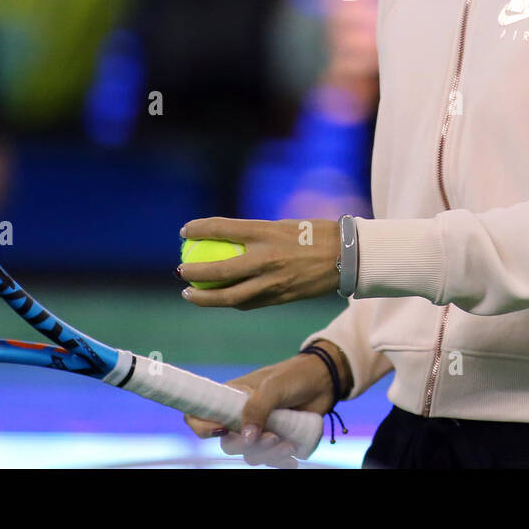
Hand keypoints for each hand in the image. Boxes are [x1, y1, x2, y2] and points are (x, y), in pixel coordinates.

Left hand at [178, 217, 340, 307]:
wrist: (348, 256)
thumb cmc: (316, 234)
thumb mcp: (283, 225)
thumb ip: (258, 233)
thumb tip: (231, 236)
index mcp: (266, 232)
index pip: (222, 228)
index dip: (199, 229)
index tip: (184, 231)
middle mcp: (266, 258)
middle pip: (219, 271)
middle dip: (193, 273)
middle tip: (180, 271)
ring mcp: (273, 282)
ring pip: (230, 297)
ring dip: (205, 298)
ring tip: (189, 294)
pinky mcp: (280, 298)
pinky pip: (248, 303)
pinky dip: (231, 301)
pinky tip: (221, 299)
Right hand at [183, 343, 350, 467]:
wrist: (323, 382)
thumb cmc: (293, 377)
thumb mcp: (272, 387)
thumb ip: (257, 408)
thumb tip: (247, 437)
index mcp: (230, 399)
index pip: (199, 415)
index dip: (201, 427)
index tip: (221, 430)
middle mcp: (239, 417)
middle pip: (227, 444)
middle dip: (246, 446)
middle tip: (270, 436)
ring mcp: (257, 431)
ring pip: (250, 455)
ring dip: (268, 454)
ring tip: (288, 442)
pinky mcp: (275, 441)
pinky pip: (269, 460)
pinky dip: (279, 461)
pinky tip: (292, 457)